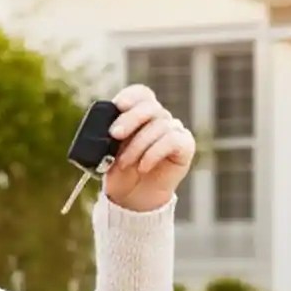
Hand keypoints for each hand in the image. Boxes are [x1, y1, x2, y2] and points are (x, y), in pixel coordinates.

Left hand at [103, 84, 195, 212]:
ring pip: (159, 125)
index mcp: (139, 115)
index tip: (118, 104)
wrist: (132, 197)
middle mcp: (159, 119)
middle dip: (130, 119)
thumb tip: (106, 127)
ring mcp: (174, 130)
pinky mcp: (185, 146)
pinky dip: (153, 153)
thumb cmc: (120, 171)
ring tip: (125, 163)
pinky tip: (143, 166)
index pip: (141, 94)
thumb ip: (110, 136)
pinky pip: (172, 140)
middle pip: (150, 107)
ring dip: (137, 146)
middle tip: (115, 134)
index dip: (132, 96)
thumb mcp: (108, 151)